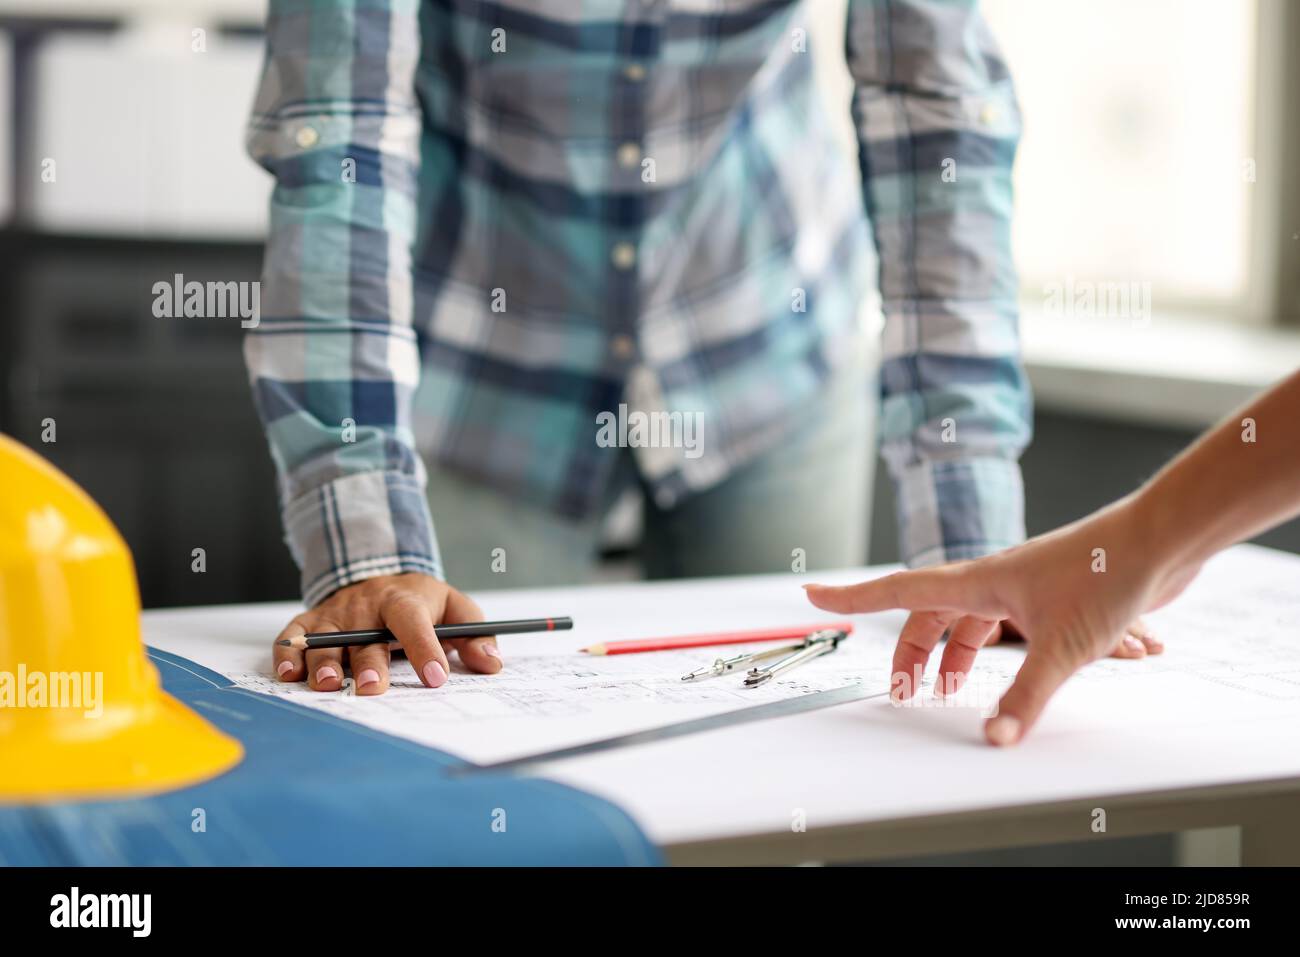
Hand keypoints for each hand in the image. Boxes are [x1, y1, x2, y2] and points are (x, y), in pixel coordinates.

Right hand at [272, 573, 501, 694]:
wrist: (376, 575)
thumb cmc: (418, 602)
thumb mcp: (453, 607)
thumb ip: (475, 634)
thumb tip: (493, 664)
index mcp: (404, 600)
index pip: (414, 621)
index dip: (425, 648)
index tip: (436, 677)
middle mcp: (365, 607)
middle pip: (365, 637)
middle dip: (367, 664)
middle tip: (372, 688)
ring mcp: (335, 615)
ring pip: (325, 638)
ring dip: (323, 662)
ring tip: (327, 684)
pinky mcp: (309, 622)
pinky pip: (293, 636)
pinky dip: (288, 654)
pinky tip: (289, 675)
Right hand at [804, 499, 1198, 744]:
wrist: (1163, 538)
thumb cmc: (1109, 571)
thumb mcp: (1062, 647)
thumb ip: (1024, 696)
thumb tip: (994, 738)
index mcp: (978, 581)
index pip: (897, 590)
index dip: (851, 598)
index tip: (811, 595)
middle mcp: (993, 579)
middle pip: (932, 616)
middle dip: (913, 653)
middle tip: (905, 691)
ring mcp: (1023, 585)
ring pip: (974, 620)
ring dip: (956, 655)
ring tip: (951, 690)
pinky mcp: (1054, 594)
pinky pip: (1014, 623)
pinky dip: (1011, 650)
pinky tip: (1031, 673)